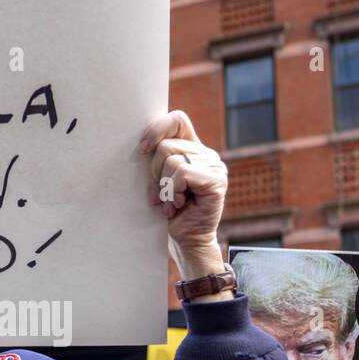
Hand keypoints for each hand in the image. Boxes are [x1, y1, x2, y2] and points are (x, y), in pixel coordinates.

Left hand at [139, 110, 229, 281]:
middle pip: (167, 145)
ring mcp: (215, 167)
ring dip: (164, 186)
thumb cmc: (171, 211)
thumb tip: (143, 144)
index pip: (177, 120)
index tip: (142, 149)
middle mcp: (207, 154)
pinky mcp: (216, 182)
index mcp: (194, 149)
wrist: (187, 240)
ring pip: (173, 160)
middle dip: (155, 172)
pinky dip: (173, 191)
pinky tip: (178, 205)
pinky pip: (183, 174)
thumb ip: (158, 158)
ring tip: (171, 201)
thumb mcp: (160, 179)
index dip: (156, 129)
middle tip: (160, 194)